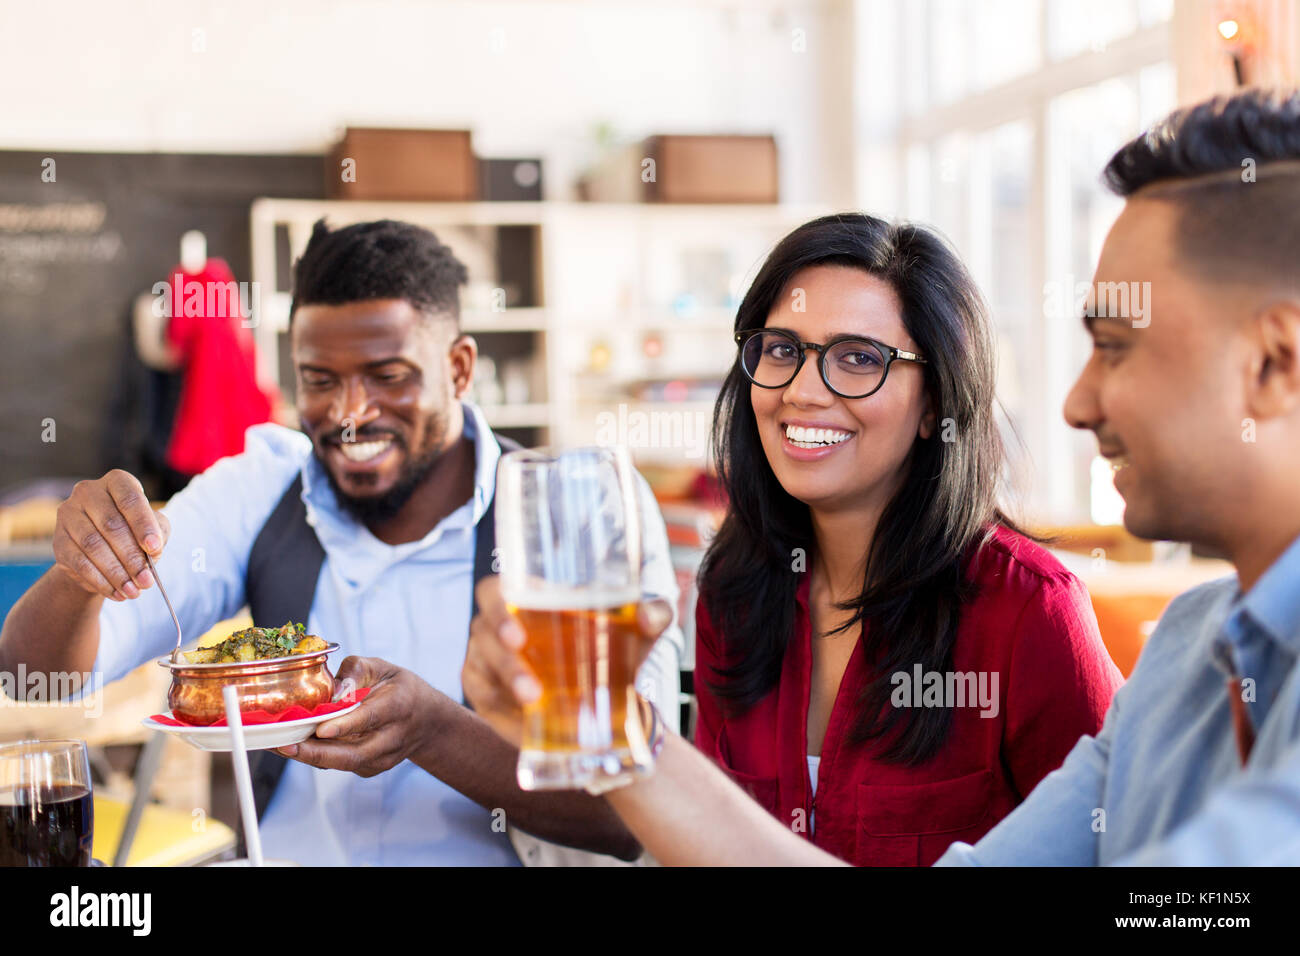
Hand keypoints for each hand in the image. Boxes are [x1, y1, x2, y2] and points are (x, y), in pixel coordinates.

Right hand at [52, 469, 169, 601]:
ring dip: (116, 573)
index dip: (143, 525)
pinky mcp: (58, 540)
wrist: (102, 550)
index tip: (154, 548)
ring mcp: (68, 515)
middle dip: (132, 557)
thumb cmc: (135, 532)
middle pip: (111, 526)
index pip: (130, 499)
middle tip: (147, 580)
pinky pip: (79, 563)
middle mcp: (88, 492)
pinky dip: (101, 581)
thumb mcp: (154, 528)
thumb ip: (158, 534)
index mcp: (117, 482)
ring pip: (93, 546)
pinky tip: (117, 593)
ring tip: (134, 591)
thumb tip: (151, 551)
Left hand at [276, 656, 447, 777]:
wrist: (427, 721)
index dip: (346, 725)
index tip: (321, 729)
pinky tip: (294, 748)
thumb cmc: (400, 689)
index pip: (370, 718)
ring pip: (343, 764)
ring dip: (309, 758)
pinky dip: (316, 758)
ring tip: (278, 747)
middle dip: (316, 753)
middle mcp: (392, 738)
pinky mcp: (370, 769)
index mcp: (398, 706)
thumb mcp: (383, 667)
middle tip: (284, 745)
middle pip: (353, 754)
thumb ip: (356, 671)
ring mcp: (382, 758)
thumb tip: (334, 691)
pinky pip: (339, 765)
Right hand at [461, 575, 673, 748]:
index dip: (497, 607)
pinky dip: (500, 705)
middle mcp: (499, 626)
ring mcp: (488, 661)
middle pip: (482, 630)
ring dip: (506, 681)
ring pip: (482, 666)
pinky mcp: (487, 693)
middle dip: (500, 653)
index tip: (518, 633)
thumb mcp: (639, 633)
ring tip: (534, 698)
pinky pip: (483, 697)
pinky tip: (523, 714)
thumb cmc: (618, 649)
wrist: (613, 700)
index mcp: (526, 598)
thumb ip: (652, 616)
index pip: (494, 592)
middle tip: (526, 673)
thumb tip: (649, 616)